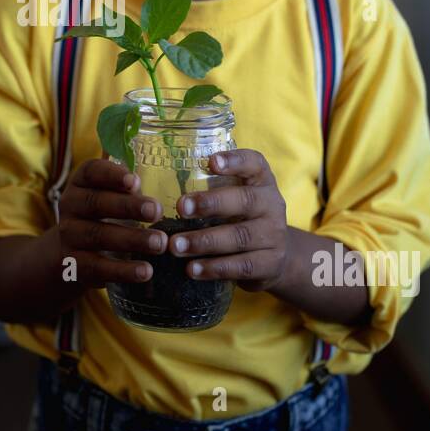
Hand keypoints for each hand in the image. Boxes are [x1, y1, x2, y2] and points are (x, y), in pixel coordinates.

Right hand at [54, 157, 166, 287]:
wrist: (69, 253)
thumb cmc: (103, 216)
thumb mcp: (110, 196)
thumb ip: (130, 188)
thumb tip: (168, 185)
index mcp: (81, 183)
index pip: (92, 171)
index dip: (112, 175)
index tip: (135, 180)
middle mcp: (70, 206)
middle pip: (96, 203)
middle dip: (128, 207)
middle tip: (157, 211)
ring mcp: (69, 236)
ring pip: (98, 236)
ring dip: (132, 239)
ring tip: (160, 243)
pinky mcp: (74, 265)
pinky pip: (97, 267)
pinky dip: (123, 270)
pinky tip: (146, 271)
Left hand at [167, 149, 289, 292]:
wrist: (276, 257)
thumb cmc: (242, 218)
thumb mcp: (235, 197)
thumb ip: (209, 186)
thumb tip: (153, 182)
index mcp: (261, 181)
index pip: (254, 163)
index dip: (234, 161)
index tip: (211, 162)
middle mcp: (272, 205)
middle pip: (245, 201)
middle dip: (211, 203)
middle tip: (180, 207)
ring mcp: (274, 235)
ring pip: (240, 237)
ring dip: (205, 241)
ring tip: (175, 246)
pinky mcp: (271, 264)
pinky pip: (243, 266)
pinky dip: (216, 268)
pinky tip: (192, 269)